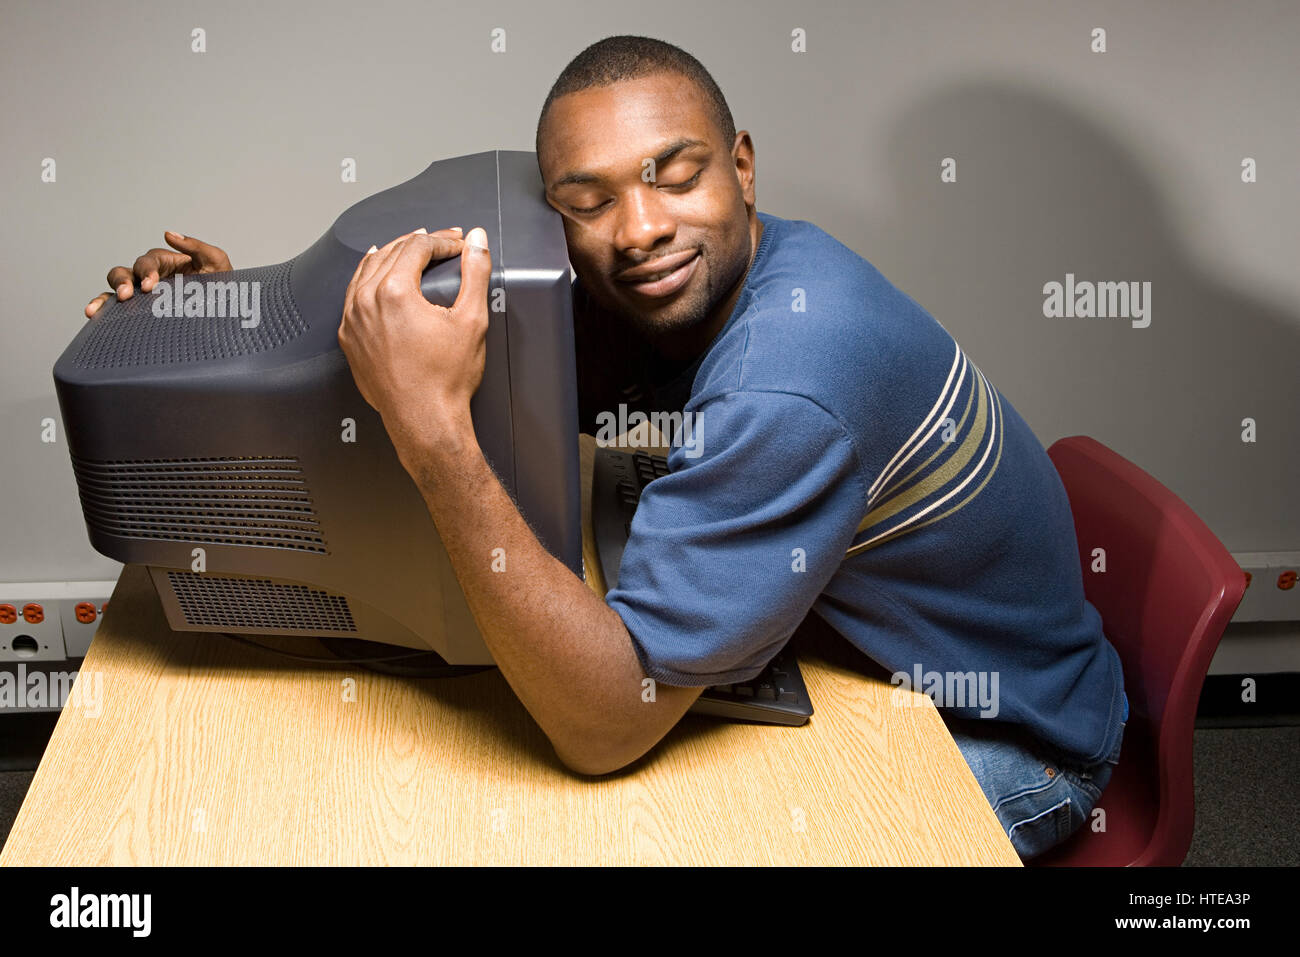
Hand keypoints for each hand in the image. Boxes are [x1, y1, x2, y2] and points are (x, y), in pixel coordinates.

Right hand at [85, 231, 232, 317]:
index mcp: (166, 263)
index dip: (146, 270)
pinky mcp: (142, 314)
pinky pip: (116, 310)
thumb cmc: (224, 287)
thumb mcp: (217, 263)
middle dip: (123, 282)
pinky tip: (93, 316)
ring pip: (116, 291)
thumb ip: (196, 246)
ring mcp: (145, 296)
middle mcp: (151, 277)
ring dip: (106, 297)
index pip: (148, 261)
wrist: (231, 315)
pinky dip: (103, 310)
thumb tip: (168, 234)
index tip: (150, 285)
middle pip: (125, 272)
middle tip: (128, 296)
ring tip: (97, 310)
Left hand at [338, 225, 491, 460]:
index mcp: (394, 293)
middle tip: (444, 243)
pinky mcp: (348, 337)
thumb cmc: (444, 381)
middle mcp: (366, 302)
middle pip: (391, 252)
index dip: (443, 240)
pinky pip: (352, 294)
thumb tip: (477, 242)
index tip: (458, 245)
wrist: (424, 421)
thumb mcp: (471, 320)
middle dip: (421, 243)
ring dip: (392, 254)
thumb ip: (475, 273)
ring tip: (411, 249)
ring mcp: (353, 320)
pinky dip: (367, 277)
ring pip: (367, 269)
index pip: (418, 247)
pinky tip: (376, 274)